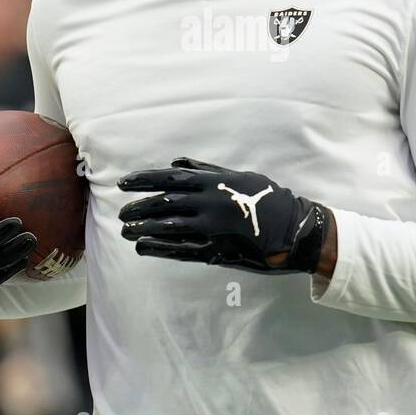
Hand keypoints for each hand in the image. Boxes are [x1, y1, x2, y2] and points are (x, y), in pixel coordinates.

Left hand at [117, 157, 328, 274]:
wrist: (293, 229)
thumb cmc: (267, 199)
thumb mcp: (239, 176)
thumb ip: (206, 170)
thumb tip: (176, 163)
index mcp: (213, 183)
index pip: (169, 179)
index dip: (143, 180)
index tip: (123, 184)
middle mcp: (208, 204)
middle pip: (163, 204)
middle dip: (138, 208)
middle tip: (121, 213)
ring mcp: (210, 229)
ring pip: (167, 228)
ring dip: (142, 229)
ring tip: (126, 231)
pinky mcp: (215, 251)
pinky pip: (180, 250)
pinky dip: (159, 248)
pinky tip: (143, 247)